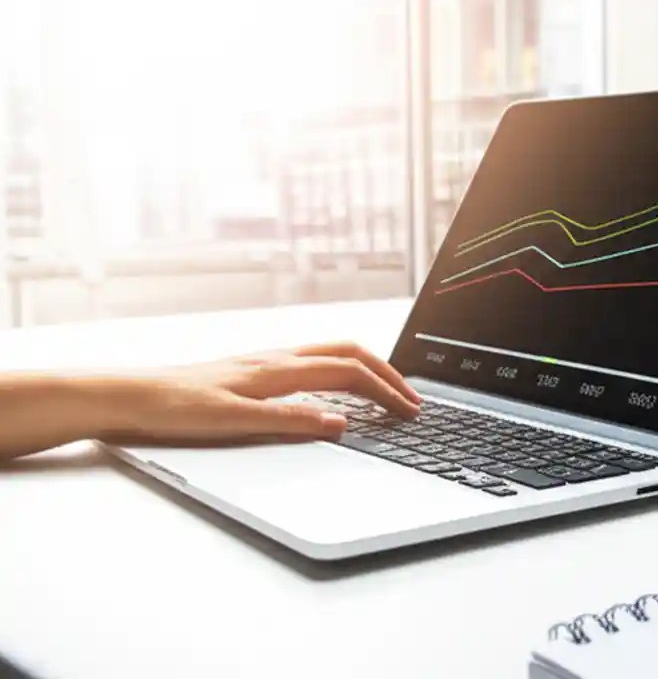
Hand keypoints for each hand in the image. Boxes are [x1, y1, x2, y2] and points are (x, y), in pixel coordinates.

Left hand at [101, 342, 420, 444]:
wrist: (126, 397)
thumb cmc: (171, 409)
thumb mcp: (234, 422)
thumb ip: (290, 421)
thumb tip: (341, 423)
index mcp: (278, 369)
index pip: (350, 373)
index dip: (386, 392)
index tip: (411, 412)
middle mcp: (275, 358)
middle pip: (349, 353)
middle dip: (388, 374)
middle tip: (412, 400)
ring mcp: (265, 361)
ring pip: (332, 352)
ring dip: (367, 368)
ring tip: (387, 390)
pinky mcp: (253, 370)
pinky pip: (312, 361)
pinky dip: (341, 371)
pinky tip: (337, 389)